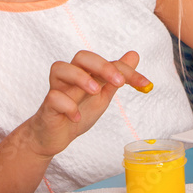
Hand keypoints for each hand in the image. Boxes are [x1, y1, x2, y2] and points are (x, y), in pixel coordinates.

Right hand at [24, 50, 151, 158]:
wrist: (54, 137)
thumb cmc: (77, 112)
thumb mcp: (102, 95)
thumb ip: (116, 77)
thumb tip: (134, 55)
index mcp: (85, 72)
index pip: (106, 62)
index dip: (127, 70)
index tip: (145, 84)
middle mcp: (70, 76)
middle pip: (81, 56)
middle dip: (102, 66)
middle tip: (119, 82)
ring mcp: (57, 89)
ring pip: (60, 68)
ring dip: (80, 77)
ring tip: (95, 92)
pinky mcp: (47, 106)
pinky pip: (52, 97)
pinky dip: (67, 105)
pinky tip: (77, 117)